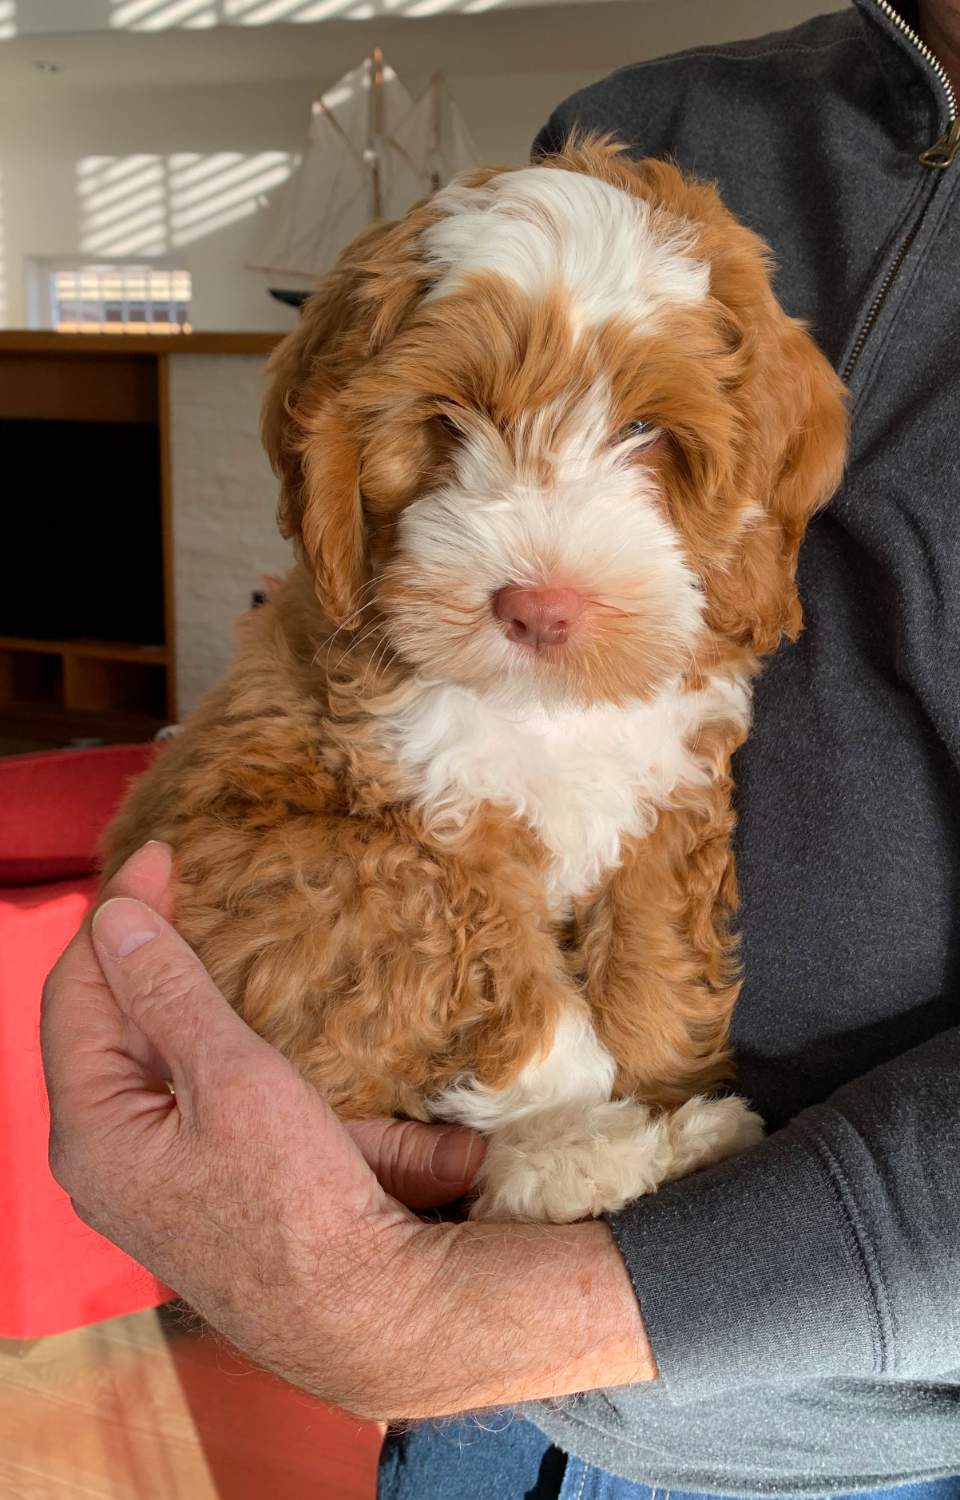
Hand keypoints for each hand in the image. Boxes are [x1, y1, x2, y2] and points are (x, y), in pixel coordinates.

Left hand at [42, 844, 653, 1417]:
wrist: (365, 1316)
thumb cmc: (295, 1202)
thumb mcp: (230, 1077)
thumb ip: (168, 992)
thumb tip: (118, 916)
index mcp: (91, 1130)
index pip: (78, 992)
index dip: (117, 916)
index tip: (163, 855)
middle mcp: (107, 1157)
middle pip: (112, 1025)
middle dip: (149, 954)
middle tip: (187, 887)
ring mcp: (154, 1176)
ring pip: (158, 1059)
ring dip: (187, 1000)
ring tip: (219, 938)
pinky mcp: (204, 1185)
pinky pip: (203, 1098)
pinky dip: (226, 1051)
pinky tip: (259, 1022)